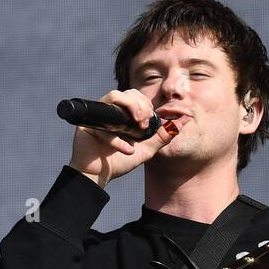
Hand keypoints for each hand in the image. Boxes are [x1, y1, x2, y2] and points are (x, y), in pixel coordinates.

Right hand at [68, 88, 188, 188]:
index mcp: (123, 114)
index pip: (136, 96)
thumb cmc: (119, 162)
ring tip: (137, 128)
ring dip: (130, 108)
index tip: (149, 123)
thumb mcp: (146, 149)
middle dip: (140, 106)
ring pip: (114, 97)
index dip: (146, 105)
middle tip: (144, 124)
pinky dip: (116, 138)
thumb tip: (181, 123)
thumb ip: (162, 136)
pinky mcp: (86, 124)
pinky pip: (102, 122)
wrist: (99, 176)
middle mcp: (110, 111)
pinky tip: (126, 150)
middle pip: (127, 93)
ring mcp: (98, 115)